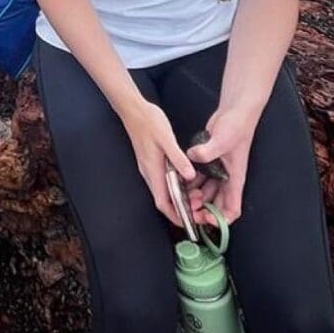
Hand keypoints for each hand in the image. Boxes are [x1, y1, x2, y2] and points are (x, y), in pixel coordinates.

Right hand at [122, 99, 199, 226]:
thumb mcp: (166, 139)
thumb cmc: (148, 122)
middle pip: (165, 201)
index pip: (163, 203)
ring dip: (180, 197)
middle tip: (200, 208)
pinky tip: (187, 180)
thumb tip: (190, 176)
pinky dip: (176, 186)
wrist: (133, 109)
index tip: (190, 223)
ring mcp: (150, 168)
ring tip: (198, 196)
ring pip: (165, 191)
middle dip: (181, 209)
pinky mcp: (152, 162)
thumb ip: (178, 158)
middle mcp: (150, 173)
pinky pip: (164, 181)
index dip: (176, 215)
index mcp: (153, 171)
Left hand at [187, 104, 257, 223]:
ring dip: (194, 196)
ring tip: (180, 195)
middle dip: (202, 210)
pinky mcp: (209, 162)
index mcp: (235, 179)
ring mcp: (218, 170)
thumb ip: (208, 151)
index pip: (232, 209)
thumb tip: (192, 157)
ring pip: (205, 192)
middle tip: (187, 208)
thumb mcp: (222, 140)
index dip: (221, 219)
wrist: (236, 111)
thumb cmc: (236, 127)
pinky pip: (198, 177)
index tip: (206, 218)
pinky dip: (190, 181)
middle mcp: (227, 178)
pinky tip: (178, 179)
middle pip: (215, 204)